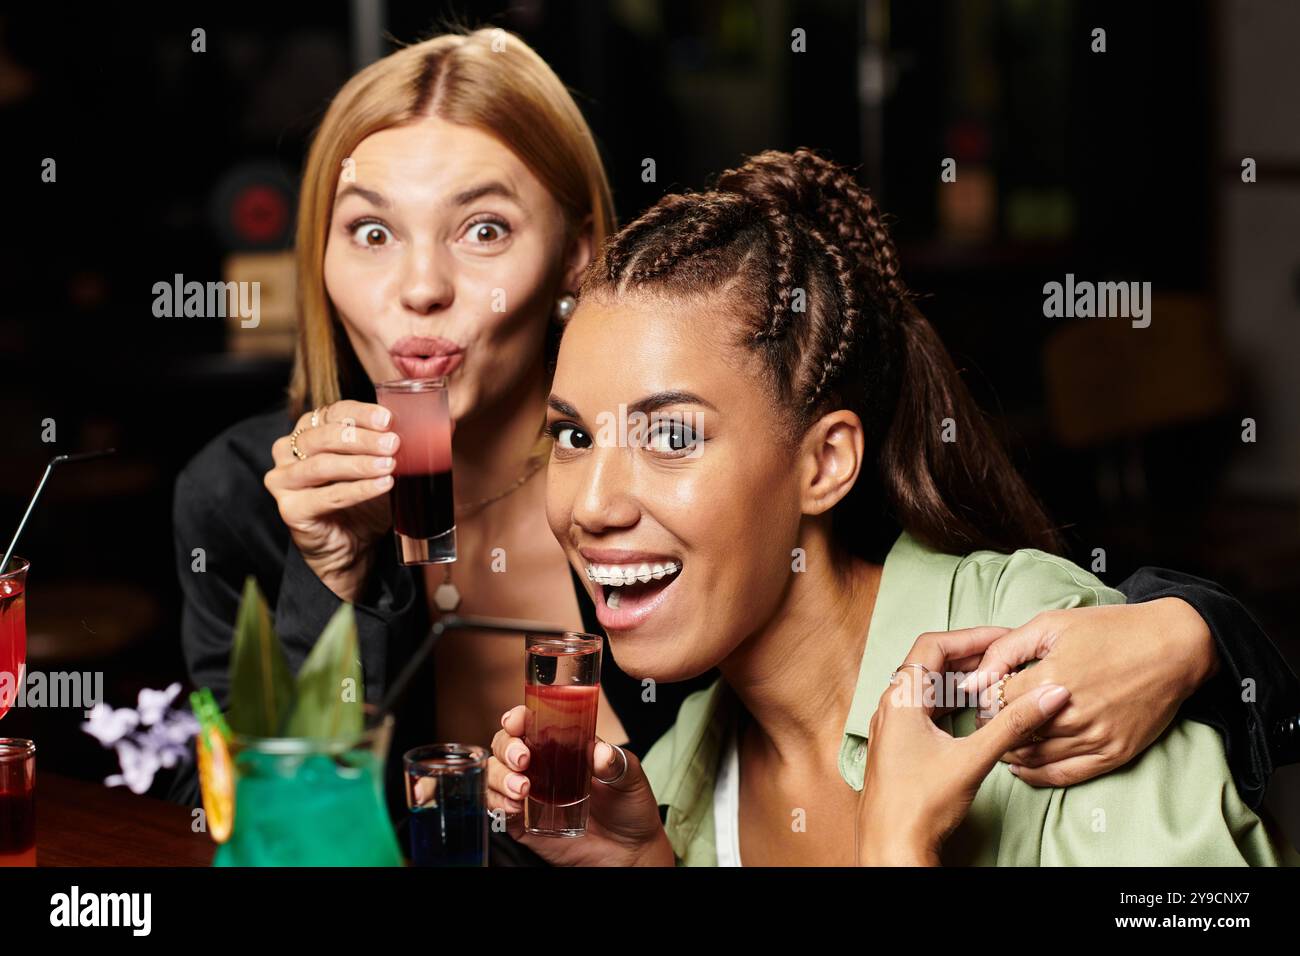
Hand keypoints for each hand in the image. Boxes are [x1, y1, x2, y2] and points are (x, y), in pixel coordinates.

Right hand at [264, 401, 397, 602]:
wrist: (351, 548)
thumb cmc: (363, 502)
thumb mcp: (384, 468)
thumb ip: (403, 446)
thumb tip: (447, 426)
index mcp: (310, 431)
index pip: (333, 412)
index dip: (361, 414)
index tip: (389, 419)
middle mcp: (288, 451)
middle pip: (325, 436)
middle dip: (363, 439)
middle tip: (394, 443)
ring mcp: (284, 480)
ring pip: (323, 464)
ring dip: (360, 463)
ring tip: (390, 464)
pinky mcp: (290, 509)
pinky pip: (327, 496)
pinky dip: (358, 490)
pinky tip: (382, 485)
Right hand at [486, 705, 673, 865]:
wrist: (630, 851)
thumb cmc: (629, 807)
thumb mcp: (630, 777)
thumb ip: (616, 762)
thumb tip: (599, 753)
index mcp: (563, 745)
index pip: (531, 723)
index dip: (518, 718)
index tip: (517, 722)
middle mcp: (540, 766)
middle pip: (505, 745)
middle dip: (506, 747)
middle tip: (523, 759)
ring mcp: (529, 794)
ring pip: (495, 774)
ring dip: (500, 777)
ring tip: (521, 789)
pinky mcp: (523, 823)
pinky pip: (497, 808)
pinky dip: (497, 803)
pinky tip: (514, 805)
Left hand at [859, 628, 1070, 865]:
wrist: (892, 847)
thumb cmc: (921, 804)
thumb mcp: (973, 759)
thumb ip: (1014, 724)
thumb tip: (1052, 694)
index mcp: (899, 699)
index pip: (931, 645)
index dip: (970, 637)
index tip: (1003, 639)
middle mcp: (890, 707)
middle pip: (930, 665)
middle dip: (969, 658)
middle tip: (1007, 658)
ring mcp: (892, 727)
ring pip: (928, 689)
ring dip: (961, 682)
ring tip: (998, 681)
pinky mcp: (899, 746)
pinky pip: (926, 710)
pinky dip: (952, 704)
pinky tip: (976, 713)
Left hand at [958, 600, 1217, 786]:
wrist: (1174, 647)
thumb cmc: (1111, 630)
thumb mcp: (1051, 625)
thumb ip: (1004, 651)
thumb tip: (971, 680)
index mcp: (1052, 677)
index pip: (996, 701)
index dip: (983, 699)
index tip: (981, 697)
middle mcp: (1071, 713)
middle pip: (1012, 731)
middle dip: (992, 726)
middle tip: (984, 720)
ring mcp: (1094, 737)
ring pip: (1034, 757)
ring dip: (1009, 752)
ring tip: (998, 740)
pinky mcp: (1114, 754)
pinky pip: (1065, 775)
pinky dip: (1038, 775)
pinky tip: (1022, 767)